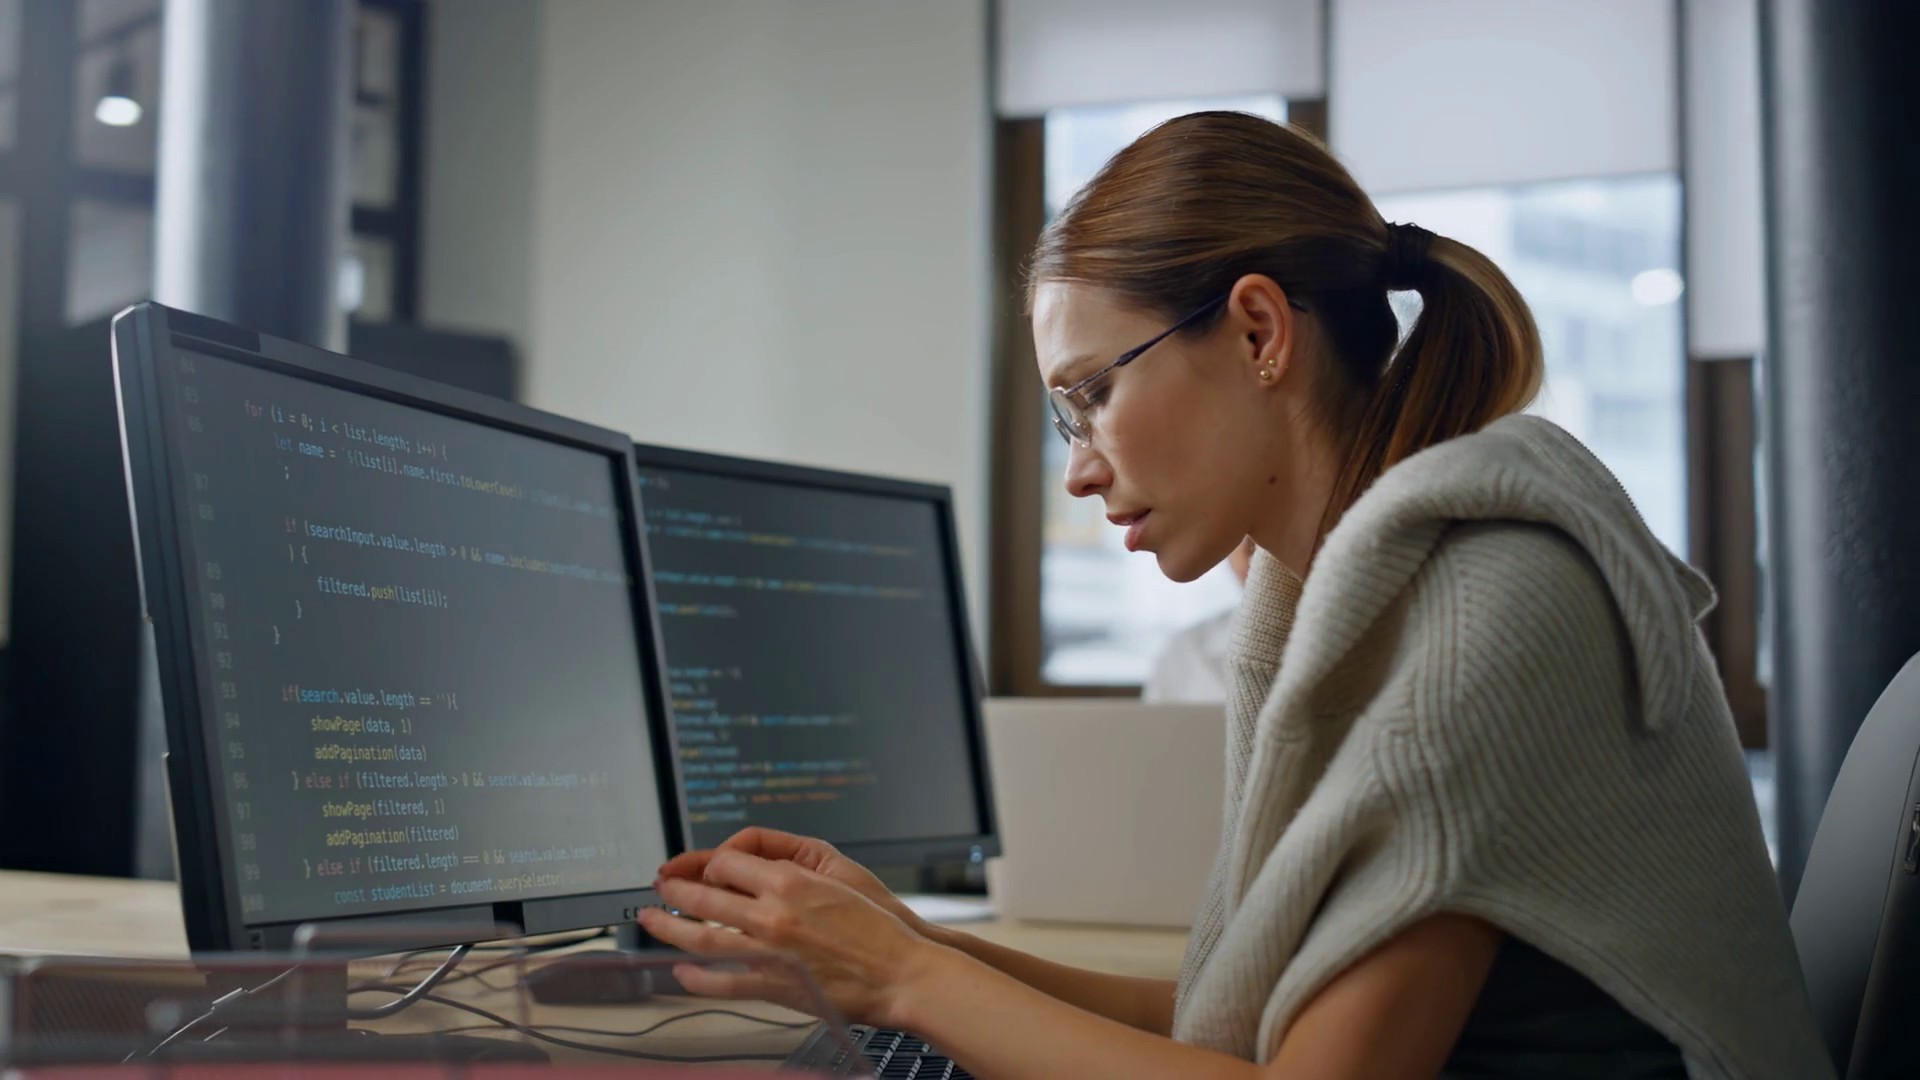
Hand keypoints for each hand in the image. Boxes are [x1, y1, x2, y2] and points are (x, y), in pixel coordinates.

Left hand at [639, 848, 944, 1027]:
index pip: (726, 862)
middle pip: (703, 896)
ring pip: (701, 937)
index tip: (701, 871)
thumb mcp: (836, 878)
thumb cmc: (877, 928)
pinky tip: (680, 970)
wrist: (901, 971)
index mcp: (790, 880)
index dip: (707, 865)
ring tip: (649, 921)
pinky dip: (695, 977)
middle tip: (658, 888)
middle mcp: (773, 913)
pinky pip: (721, 981)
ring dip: (668, 927)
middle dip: (674, 890)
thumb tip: (756, 871)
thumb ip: (792, 873)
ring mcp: (769, 952)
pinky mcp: (773, 985)